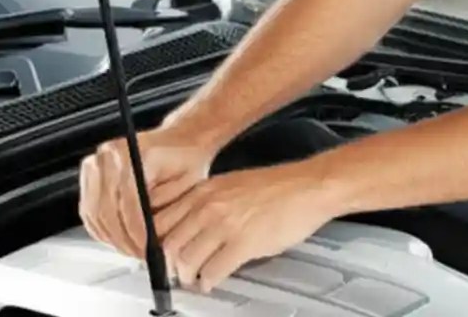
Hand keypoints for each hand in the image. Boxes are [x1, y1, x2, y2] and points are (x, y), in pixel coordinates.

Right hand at [79, 126, 215, 258]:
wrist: (180, 139)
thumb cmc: (186, 160)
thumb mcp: (185, 185)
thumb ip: (163, 208)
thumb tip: (148, 237)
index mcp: (134, 153)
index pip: (127, 201)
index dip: (136, 231)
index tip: (147, 248)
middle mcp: (110, 155)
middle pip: (106, 210)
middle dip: (123, 240)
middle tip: (140, 255)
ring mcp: (96, 162)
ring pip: (94, 213)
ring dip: (111, 238)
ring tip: (131, 249)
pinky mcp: (90, 173)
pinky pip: (88, 210)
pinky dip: (101, 229)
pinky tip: (117, 239)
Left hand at [154, 160, 339, 292]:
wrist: (309, 186)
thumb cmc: (279, 186)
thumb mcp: (233, 184)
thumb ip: (209, 202)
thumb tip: (193, 226)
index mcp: (204, 191)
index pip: (162, 220)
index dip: (158, 243)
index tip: (162, 253)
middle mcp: (209, 206)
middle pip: (169, 243)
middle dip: (170, 265)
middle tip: (177, 272)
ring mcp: (225, 224)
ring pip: (186, 260)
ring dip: (187, 276)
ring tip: (195, 280)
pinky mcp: (243, 243)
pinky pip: (212, 270)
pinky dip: (208, 282)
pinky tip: (212, 282)